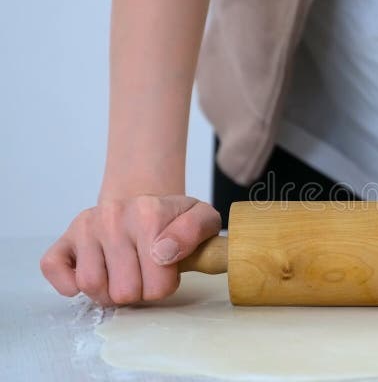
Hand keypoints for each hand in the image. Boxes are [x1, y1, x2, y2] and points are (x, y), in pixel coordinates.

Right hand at [40, 195, 220, 305]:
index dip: (164, 286)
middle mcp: (112, 217)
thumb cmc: (174, 220)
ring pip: (91, 286)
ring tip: (123, 276)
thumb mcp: (203, 219)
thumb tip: (164, 252)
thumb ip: (195, 231)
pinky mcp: (64, 239)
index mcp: (148, 214)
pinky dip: (70, 283)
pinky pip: (54, 270)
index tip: (167, 271)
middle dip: (138, 293)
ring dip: (109, 292)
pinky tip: (96, 273)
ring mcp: (85, 228)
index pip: (157, 285)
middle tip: (144, 274)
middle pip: (123, 292)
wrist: (145, 203)